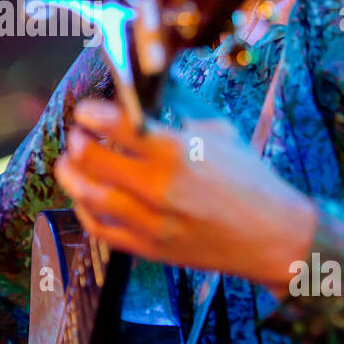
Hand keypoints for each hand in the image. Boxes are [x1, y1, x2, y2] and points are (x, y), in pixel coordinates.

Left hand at [54, 98, 316, 291]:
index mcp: (177, 152)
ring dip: (71, 176)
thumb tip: (147, 94)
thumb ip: (179, 114)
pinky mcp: (149, 249)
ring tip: (69, 163)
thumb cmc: (250, 181)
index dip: (91, 113)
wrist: (273, 236)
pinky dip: (85, 211)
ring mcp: (151, 222)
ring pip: (89, 197)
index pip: (117, 125)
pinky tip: (85, 197)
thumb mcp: (220, 133)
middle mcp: (159, 187)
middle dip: (77, 142)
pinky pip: (102, 230)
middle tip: (77, 135)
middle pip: (92, 160)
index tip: (86, 110)